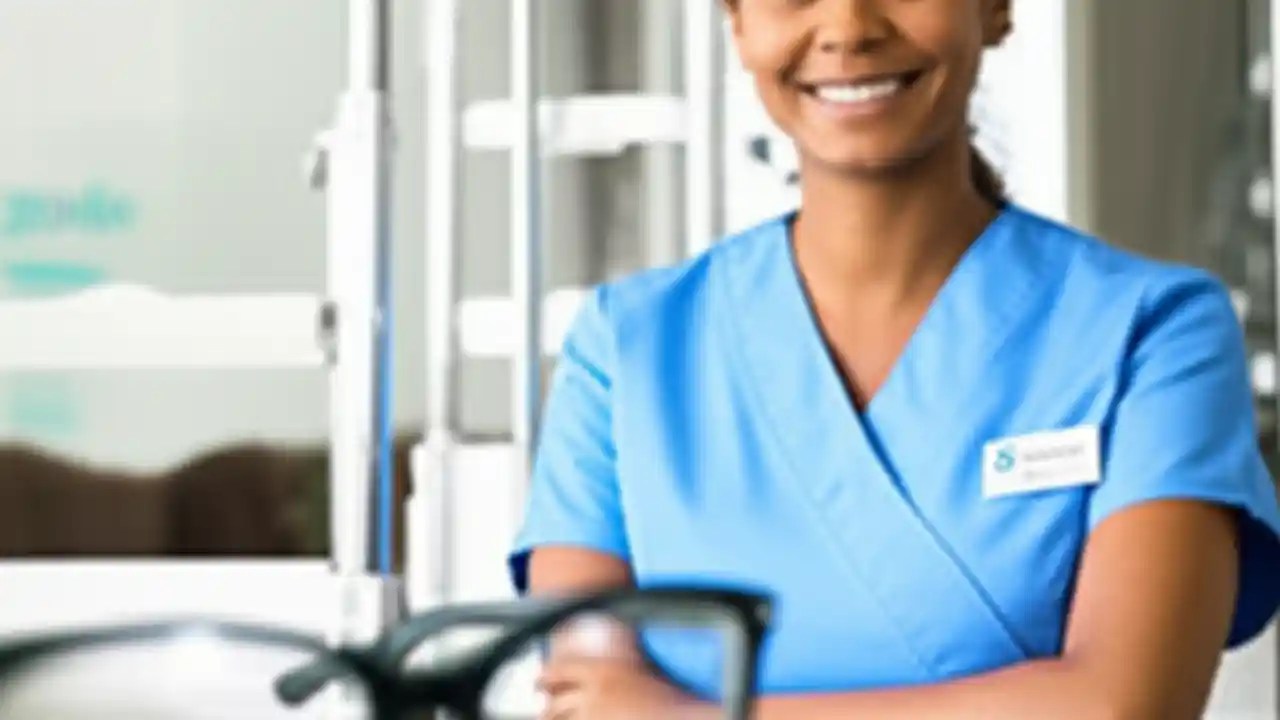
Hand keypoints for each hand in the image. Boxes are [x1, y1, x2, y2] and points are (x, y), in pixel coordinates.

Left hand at [538, 658, 717, 719]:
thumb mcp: (639, 668)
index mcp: (601, 670)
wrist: (682, 714)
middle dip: (547, 709)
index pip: (559, 672)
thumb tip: (607, 651)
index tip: (538, 683)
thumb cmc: (667, 694)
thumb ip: (617, 663)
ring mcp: (595, 718)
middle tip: (544, 711)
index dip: (544, 678)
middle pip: (555, 704)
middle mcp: (594, 694)